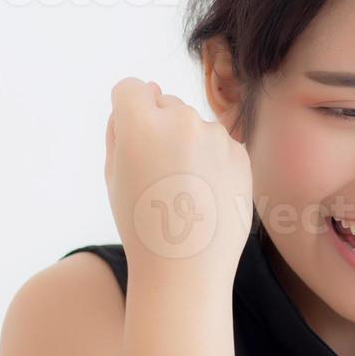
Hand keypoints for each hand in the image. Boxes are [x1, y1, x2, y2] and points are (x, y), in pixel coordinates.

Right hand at [104, 78, 253, 288]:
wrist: (188, 267)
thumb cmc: (142, 224)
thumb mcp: (113, 175)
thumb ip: (120, 128)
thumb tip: (139, 94)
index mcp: (141, 123)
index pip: (131, 88)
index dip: (128, 110)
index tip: (131, 136)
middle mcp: (181, 120)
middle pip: (165, 103)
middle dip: (159, 127)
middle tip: (157, 174)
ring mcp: (216, 136)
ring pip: (195, 125)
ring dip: (189, 144)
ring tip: (183, 191)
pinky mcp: (240, 153)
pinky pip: (219, 145)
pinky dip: (213, 161)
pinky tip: (205, 195)